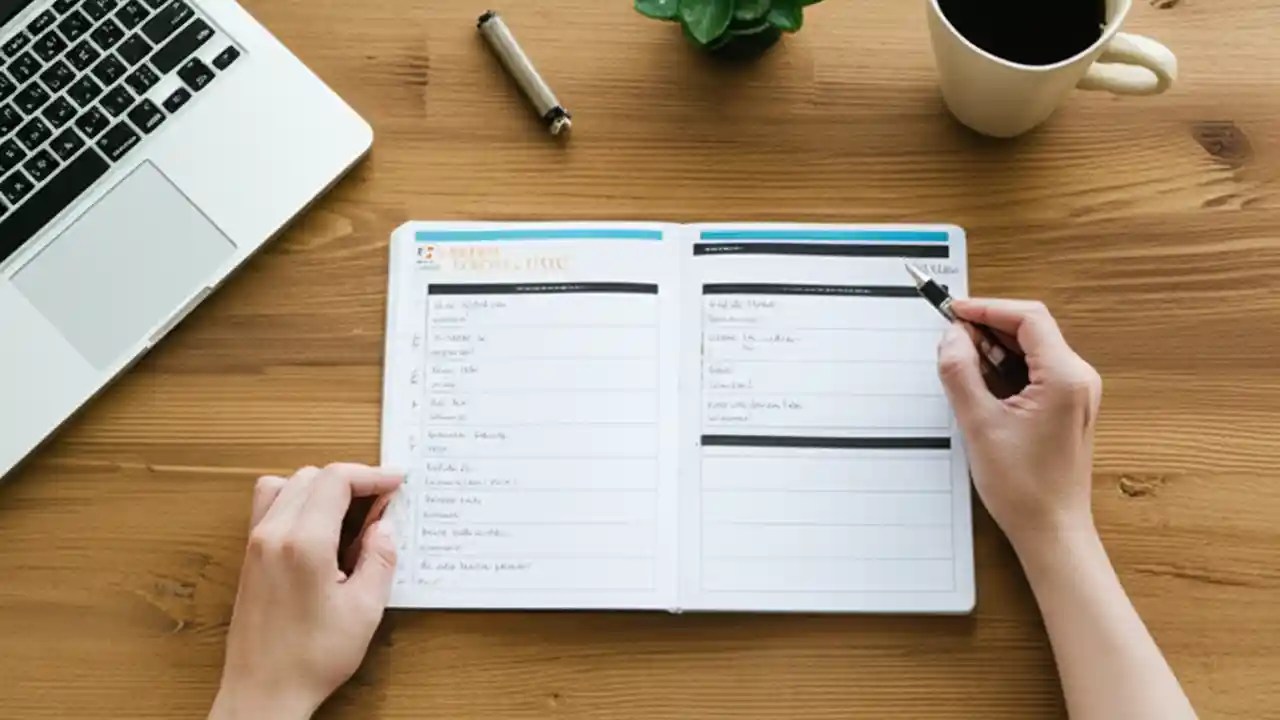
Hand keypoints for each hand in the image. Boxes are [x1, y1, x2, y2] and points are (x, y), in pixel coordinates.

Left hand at [210, 464, 402, 719]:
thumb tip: (385, 527)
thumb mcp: (364, 610)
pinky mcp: (248, 557)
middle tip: (380, 501)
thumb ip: (380, 559)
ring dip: (321, 486)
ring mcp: (255, 544)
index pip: (336, 479)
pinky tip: (319, 527)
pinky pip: (268, 506)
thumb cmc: (311, 659)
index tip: (395, 483)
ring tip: (349, 511)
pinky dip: (296, 500)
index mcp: (304, 543)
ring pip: (286, 484)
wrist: (263, 692)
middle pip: (312, 476)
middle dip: (351, 480)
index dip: (371, 475)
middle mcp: (272, 534)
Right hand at [937, 299, 1101, 550]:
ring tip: (961, 362)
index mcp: (1065, 377)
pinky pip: (1036, 370)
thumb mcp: (979, 424)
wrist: (1052, 530)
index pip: (1028, 317)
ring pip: (1032, 349)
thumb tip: (952, 337)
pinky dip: (1006, 367)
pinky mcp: (1067, 406)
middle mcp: (1079, 378)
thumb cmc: (1024, 488)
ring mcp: (1076, 392)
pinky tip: (981, 382)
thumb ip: (960, 372)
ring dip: (995, 349)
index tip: (953, 311)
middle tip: (950, 338)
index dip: (987, 308)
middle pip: (1031, 329)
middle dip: (988, 327)